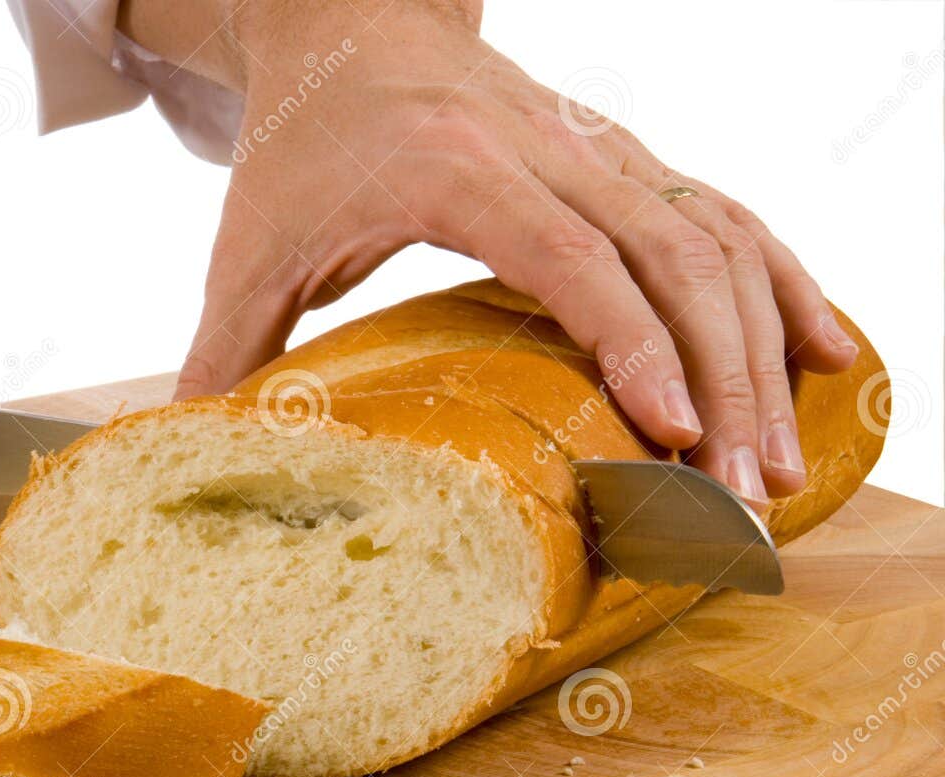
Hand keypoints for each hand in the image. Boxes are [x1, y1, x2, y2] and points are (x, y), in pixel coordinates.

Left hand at [129, 0, 858, 501]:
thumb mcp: (252, 242)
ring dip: (764, 346)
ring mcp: (601, 145)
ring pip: (715, 234)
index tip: (675, 430)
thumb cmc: (302, 140)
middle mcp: (549, 145)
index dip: (629, 340)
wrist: (351, 22)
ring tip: (783, 462)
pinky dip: (781, 281)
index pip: (567, 251)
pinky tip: (825, 352)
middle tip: (741, 494)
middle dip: (721, 376)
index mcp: (455, 165)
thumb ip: (225, 346)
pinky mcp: (625, 158)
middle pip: (667, 252)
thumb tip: (187, 453)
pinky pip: (725, 213)